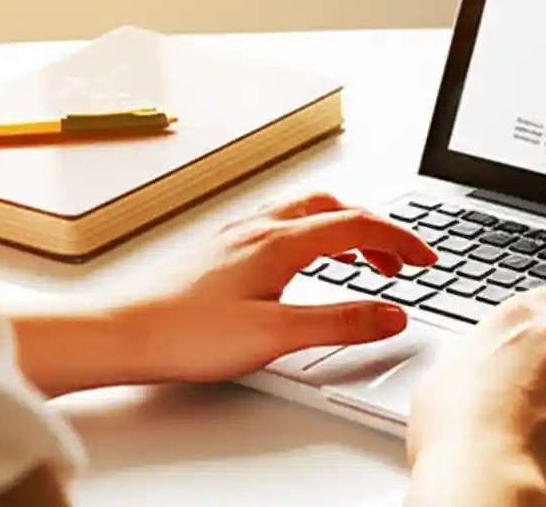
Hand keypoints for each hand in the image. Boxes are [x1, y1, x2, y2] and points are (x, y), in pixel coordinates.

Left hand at [12, 191, 437, 396]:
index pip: (359, 224)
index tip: (426, 259)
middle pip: (336, 209)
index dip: (400, 240)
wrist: (120, 334)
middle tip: (399, 261)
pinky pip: (281, 224)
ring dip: (344, 227)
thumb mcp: (277, 335)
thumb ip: (341, 321)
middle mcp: (259, 228)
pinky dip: (312, 234)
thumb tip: (392, 314)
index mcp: (280, 242)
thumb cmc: (186, 334)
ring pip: (306, 212)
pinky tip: (304, 260)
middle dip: (377, 230)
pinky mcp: (219, 249)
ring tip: (362, 258)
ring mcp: (236, 235)